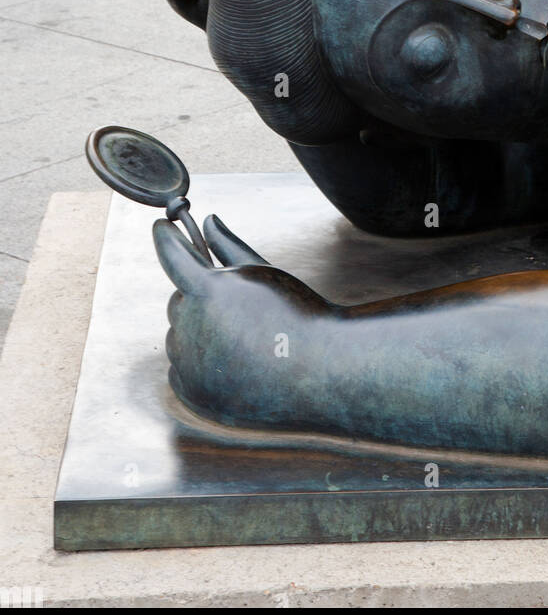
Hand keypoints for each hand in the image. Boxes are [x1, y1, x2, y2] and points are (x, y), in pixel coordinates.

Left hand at [155, 214, 327, 426]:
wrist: (320, 371)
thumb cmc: (294, 313)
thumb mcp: (261, 272)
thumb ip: (228, 246)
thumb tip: (208, 219)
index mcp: (208, 293)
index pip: (173, 255)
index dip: (165, 238)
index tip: (160, 226)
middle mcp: (191, 329)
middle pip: (178, 301)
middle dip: (198, 298)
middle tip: (233, 305)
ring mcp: (189, 366)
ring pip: (179, 336)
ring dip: (198, 331)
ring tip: (243, 338)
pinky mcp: (192, 395)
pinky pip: (180, 370)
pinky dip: (197, 364)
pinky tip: (233, 363)